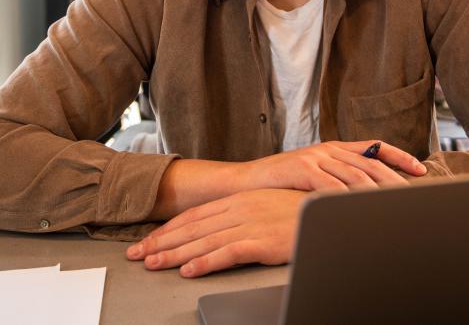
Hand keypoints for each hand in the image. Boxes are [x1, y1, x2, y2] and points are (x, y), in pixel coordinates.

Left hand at [126, 189, 304, 277]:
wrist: (330, 211)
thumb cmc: (301, 209)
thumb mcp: (267, 204)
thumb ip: (243, 212)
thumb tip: (219, 227)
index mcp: (239, 198)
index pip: (195, 215)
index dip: (169, 229)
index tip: (149, 240)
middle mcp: (241, 208)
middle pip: (193, 228)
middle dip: (162, 242)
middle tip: (138, 254)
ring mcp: (251, 224)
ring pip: (204, 241)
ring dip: (174, 254)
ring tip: (154, 264)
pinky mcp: (263, 242)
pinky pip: (228, 253)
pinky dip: (205, 262)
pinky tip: (189, 270)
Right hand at [240, 140, 425, 191]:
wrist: (243, 182)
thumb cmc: (280, 184)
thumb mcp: (312, 175)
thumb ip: (336, 179)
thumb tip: (366, 194)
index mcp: (334, 149)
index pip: (375, 147)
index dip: (399, 157)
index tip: (420, 169)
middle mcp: (328, 149)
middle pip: (371, 162)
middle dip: (396, 177)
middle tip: (415, 192)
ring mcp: (315, 157)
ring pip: (355, 173)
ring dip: (377, 190)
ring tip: (395, 203)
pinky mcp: (301, 169)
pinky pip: (330, 183)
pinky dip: (347, 196)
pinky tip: (360, 207)